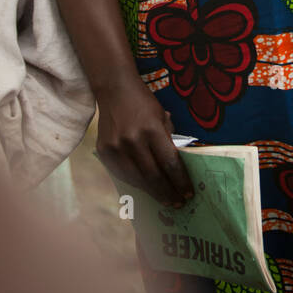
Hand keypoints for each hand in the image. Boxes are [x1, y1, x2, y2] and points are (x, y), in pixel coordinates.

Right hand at [96, 79, 194, 206]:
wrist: (114, 89)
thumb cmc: (143, 103)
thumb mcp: (162, 116)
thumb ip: (169, 140)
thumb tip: (177, 168)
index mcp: (151, 129)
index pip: (170, 163)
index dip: (181, 181)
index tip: (189, 193)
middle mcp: (132, 140)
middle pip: (154, 175)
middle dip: (168, 192)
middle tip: (178, 203)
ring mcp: (116, 147)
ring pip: (137, 179)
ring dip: (153, 193)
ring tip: (165, 200)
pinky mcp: (104, 151)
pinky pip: (122, 174)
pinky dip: (136, 183)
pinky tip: (146, 188)